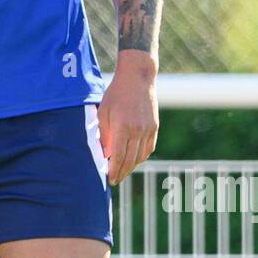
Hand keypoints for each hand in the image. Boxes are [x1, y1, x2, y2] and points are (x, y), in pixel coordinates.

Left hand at [98, 53, 158, 185]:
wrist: (137, 78)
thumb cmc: (116, 93)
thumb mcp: (103, 112)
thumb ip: (103, 135)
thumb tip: (103, 154)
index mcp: (123, 127)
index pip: (119, 156)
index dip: (114, 170)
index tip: (109, 179)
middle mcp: (138, 131)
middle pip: (131, 160)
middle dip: (122, 172)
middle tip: (114, 180)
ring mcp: (148, 129)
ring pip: (141, 156)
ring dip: (132, 166)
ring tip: (123, 172)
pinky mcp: (154, 127)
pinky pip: (149, 148)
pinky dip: (141, 156)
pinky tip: (134, 160)